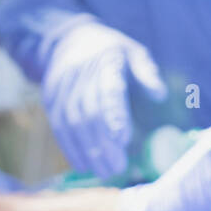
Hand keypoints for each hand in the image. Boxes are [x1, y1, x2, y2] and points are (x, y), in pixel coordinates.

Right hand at [42, 22, 166, 177]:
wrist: (69, 39)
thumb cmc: (111, 50)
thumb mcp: (133, 52)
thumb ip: (147, 73)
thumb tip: (160, 94)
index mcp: (105, 61)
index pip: (108, 89)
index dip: (114, 115)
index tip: (123, 139)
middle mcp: (80, 74)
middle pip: (89, 113)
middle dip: (102, 143)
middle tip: (118, 167)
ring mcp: (61, 87)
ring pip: (71, 123)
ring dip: (87, 150)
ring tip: (104, 171)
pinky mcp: (50, 98)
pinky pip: (58, 126)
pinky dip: (70, 148)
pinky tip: (83, 165)